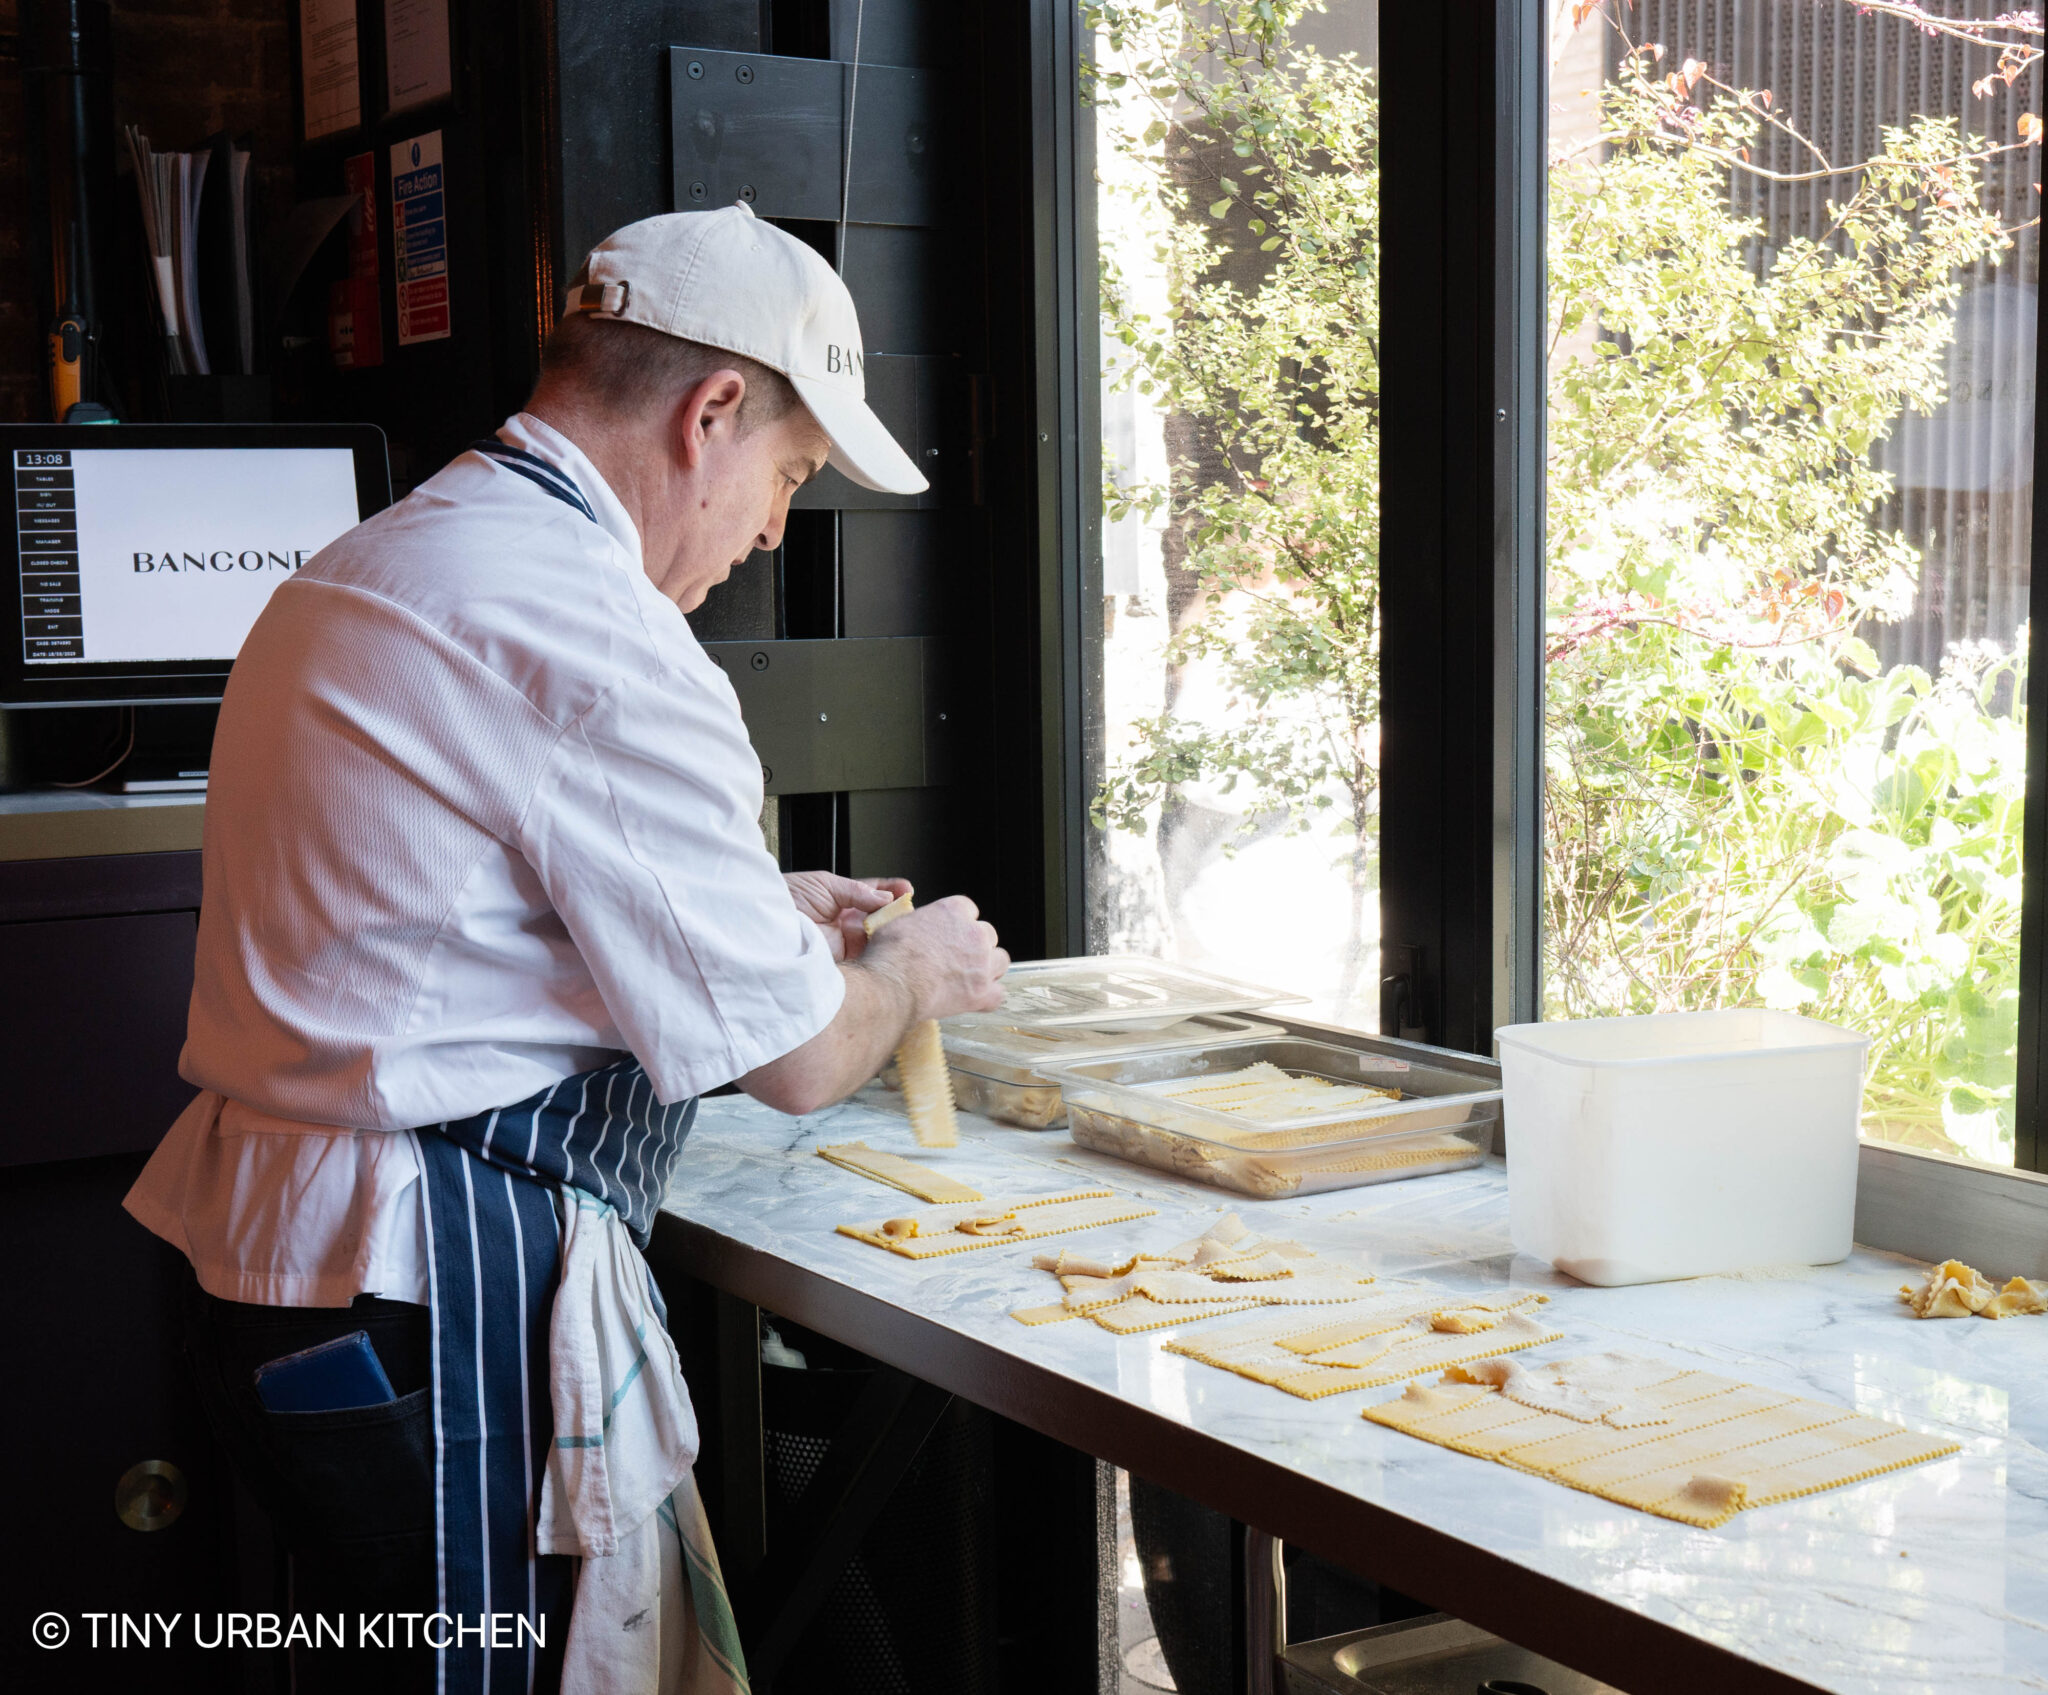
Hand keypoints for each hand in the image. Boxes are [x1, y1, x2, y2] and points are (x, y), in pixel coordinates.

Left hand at [783, 870, 912, 961]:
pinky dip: (880, 948)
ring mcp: (844, 941)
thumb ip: (857, 892)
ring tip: (901, 920)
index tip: (906, 889)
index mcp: (839, 898)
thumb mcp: (824, 884)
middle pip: (879, 916)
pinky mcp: (842, 961)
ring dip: (890, 928)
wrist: (764, 923)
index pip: (871, 893)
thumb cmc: (785, 898)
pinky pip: (867, 955)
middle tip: (906, 906)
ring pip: (877, 936)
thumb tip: (885, 898)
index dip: (890, 891)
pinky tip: (889, 939)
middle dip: (895, 910)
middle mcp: (844, 920)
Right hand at [861, 894, 1008, 1021]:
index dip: (960, 925)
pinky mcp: (982, 991)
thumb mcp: (898, 923)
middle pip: (987, 935)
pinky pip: (999, 994)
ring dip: (988, 968)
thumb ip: (918, 923)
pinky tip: (975, 999)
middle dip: (975, 947)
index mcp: (953, 910)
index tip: (952, 935)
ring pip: (1001, 961)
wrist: (892, 985)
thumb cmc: (890, 956)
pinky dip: (988, 998)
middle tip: (958, 959)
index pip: (969, 910)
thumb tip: (915, 930)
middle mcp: (973, 933)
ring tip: (970, 978)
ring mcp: (982, 963)